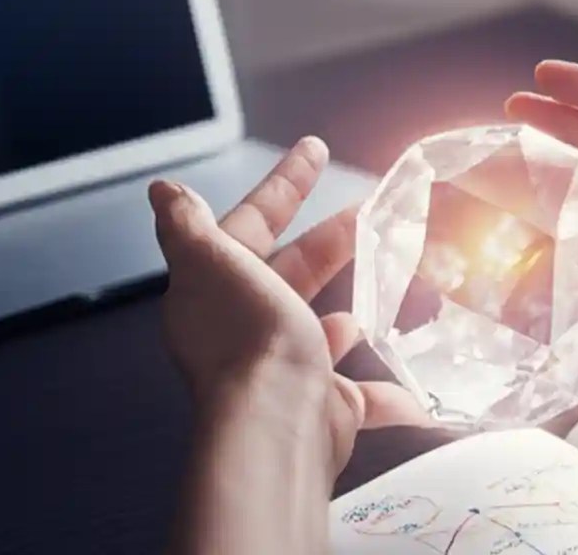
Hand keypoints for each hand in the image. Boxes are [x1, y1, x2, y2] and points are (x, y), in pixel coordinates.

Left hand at [150, 137, 428, 476]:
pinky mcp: (323, 407)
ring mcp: (287, 369)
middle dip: (335, 240)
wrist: (278, 427)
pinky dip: (388, 390)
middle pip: (296, 272)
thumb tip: (163, 191)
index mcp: (219, 290)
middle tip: (375, 210)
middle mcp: (248, 329)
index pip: (251, 224)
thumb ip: (190, 228)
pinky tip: (414, 378)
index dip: (282, 187)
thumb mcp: (212, 265)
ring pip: (326, 330)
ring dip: (354, 313)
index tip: (315, 150)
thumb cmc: (250, 340)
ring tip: (394, 283)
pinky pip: (362, 392)